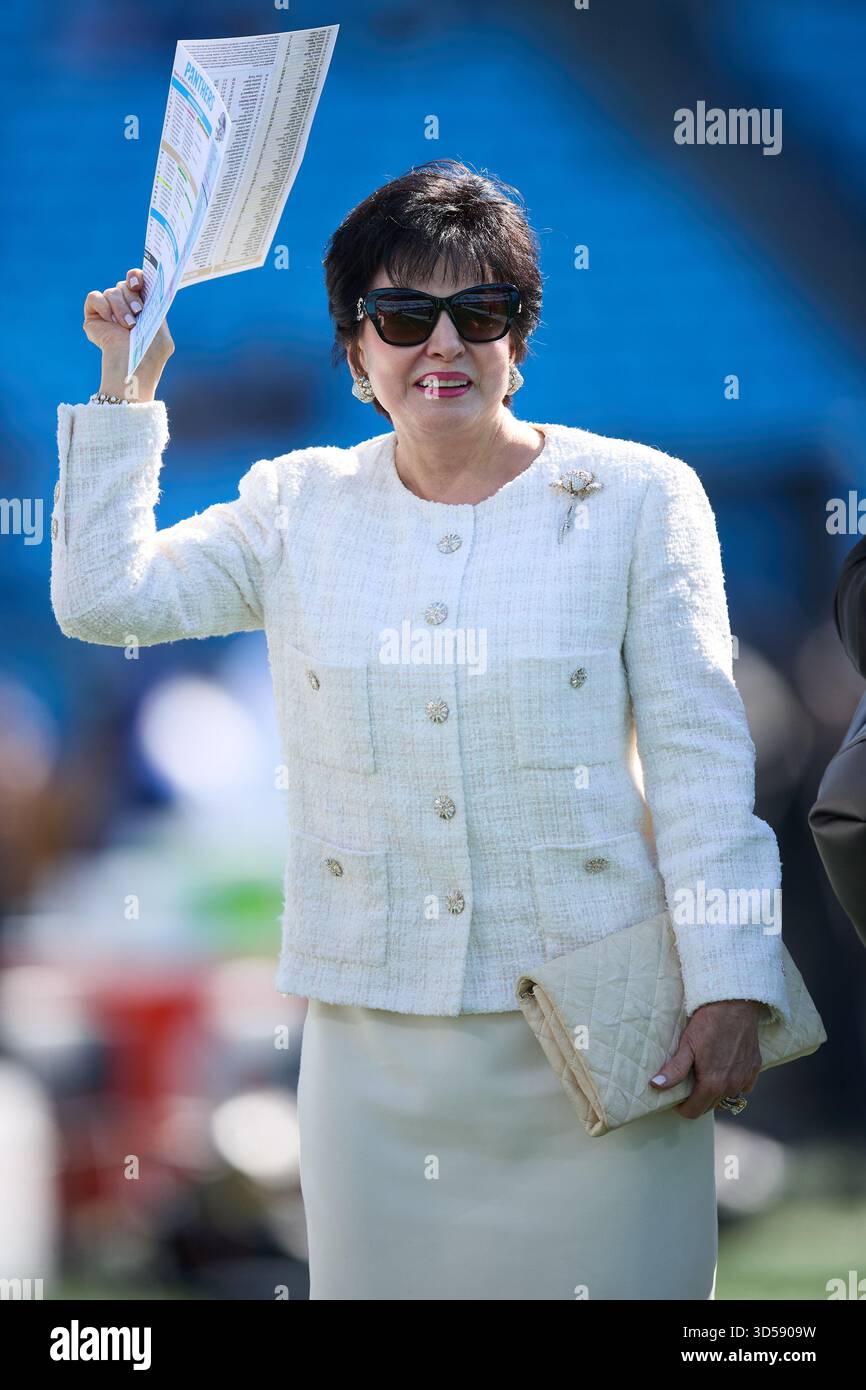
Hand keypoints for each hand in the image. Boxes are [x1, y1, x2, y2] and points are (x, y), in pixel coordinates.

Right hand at [83, 267, 173, 401]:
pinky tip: (111, 321)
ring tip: (127, 326)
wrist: (130, 370)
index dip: (137, 276)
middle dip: (132, 296)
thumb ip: (157, 310)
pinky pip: (94, 297)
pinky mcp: (94, 317)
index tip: (138, 283)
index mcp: (143, 308)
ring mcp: (109, 311)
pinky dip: (103, 306)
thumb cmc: (149, 356)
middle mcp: (125, 307)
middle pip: (124, 284)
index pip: (138, 281)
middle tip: (138, 312)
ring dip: (121, 307)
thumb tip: (152, 291)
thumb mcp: (161, 332)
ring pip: (112, 291)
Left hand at [648, 998, 764, 1118]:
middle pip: (710, 1106)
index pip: (694, 1111)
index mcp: (712, 1084)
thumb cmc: (708, 1023)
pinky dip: (733, 1083)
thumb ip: (674, 1070)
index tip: (677, 1098)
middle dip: (698, 1100)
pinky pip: (743, 1087)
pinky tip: (725, 1070)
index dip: (682, 1107)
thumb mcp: (686, 1045)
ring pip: (726, 1097)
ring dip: (715, 1092)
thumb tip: (656, 1086)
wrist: (735, 1005)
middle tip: (689, 1084)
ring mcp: (745, 1079)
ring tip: (705, 1075)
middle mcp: (731, 1087)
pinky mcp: (755, 1069)